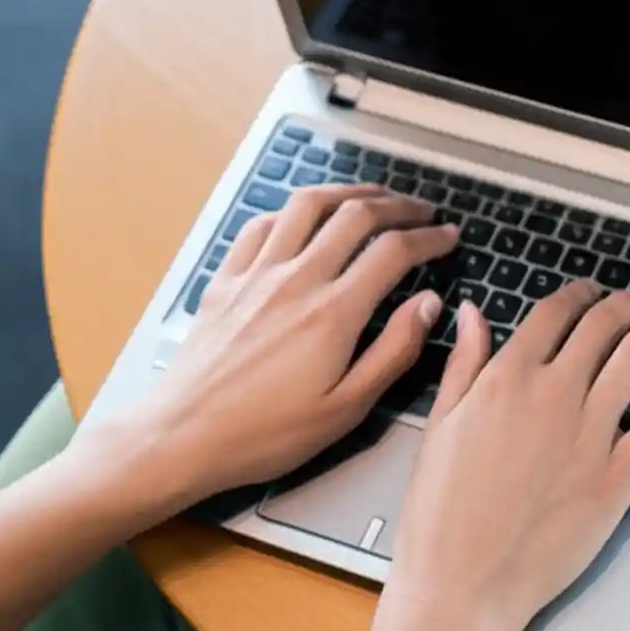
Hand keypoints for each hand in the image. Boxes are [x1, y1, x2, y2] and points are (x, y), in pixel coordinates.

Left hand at [74, 185, 458, 506]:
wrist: (181, 438)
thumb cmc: (266, 434)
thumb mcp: (347, 409)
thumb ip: (394, 351)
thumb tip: (428, 305)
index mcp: (333, 313)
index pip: (394, 252)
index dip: (429, 238)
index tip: (448, 236)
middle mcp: (296, 280)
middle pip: (356, 215)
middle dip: (398, 205)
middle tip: (422, 211)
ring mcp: (256, 275)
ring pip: (308, 206)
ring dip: (348, 192)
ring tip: (372, 197)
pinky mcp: (226, 281)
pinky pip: (261, 225)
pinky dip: (293, 212)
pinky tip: (305, 218)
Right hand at [369, 282, 629, 630]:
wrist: (464, 583)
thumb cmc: (442, 514)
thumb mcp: (439, 427)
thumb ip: (463, 365)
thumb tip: (470, 313)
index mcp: (506, 379)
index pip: (555, 312)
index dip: (579, 292)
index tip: (589, 291)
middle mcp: (553, 395)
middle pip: (603, 325)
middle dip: (623, 305)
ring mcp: (590, 434)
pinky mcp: (618, 476)